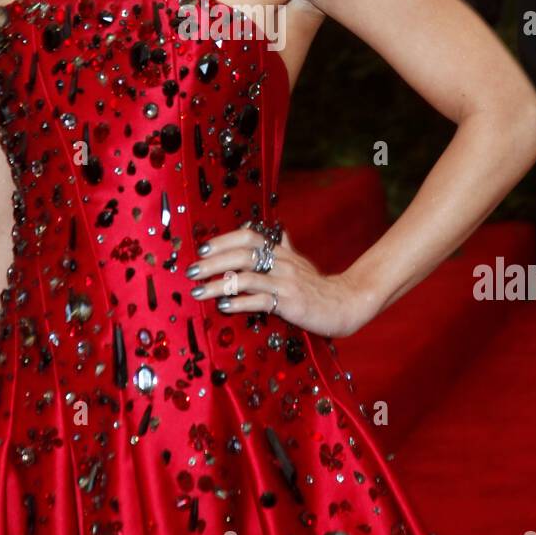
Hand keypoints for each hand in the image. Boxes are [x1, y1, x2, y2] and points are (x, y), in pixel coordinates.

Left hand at [186, 224, 360, 337]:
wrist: (344, 303)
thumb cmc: (316, 285)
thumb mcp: (298, 261)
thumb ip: (282, 245)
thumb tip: (269, 227)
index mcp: (281, 252)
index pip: (249, 236)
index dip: (224, 240)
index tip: (202, 249)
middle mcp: (281, 263)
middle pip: (241, 255)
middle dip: (212, 263)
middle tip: (191, 272)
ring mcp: (285, 283)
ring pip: (246, 278)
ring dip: (219, 285)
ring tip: (199, 292)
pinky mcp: (290, 303)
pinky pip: (260, 300)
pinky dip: (240, 302)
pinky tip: (224, 306)